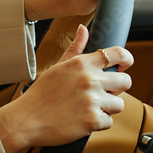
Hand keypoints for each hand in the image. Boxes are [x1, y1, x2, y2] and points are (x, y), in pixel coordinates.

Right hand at [0, 25, 132, 152]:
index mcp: (81, 64)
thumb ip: (75, 48)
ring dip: (108, 108)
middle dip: (116, 88)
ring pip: (119, 104)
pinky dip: (98, 123)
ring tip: (89, 108)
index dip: (126, 59)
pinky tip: (83, 120)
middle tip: (102, 93)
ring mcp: (92, 101)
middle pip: (125, 81)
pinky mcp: (93, 121)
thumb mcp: (57, 67)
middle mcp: (90, 80)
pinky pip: (109, 121)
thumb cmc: (40, 94)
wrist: (26, 120)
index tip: (123, 66)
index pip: (118, 53)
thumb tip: (83, 28)